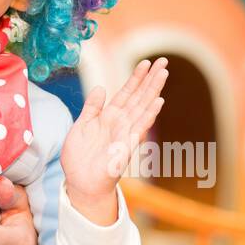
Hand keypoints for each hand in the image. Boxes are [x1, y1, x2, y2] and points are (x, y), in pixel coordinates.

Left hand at [61, 57, 168, 209]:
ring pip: (142, 107)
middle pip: (138, 96)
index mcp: (109, 117)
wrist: (80, 183)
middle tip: (164, 61)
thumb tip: (101, 87)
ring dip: (153, 91)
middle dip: (150, 79)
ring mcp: (125, 134)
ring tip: (163, 74)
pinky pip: (139, 128)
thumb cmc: (80, 157)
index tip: (146, 63)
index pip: (125, 93)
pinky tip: (158, 102)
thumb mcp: (80, 125)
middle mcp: (120, 123)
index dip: (135, 78)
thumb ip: (92, 107)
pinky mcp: (125, 147)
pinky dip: (148, 114)